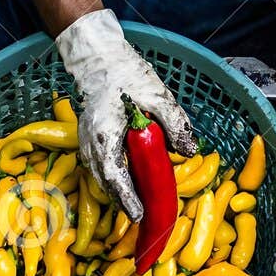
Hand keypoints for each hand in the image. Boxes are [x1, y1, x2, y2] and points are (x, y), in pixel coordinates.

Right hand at [56, 9, 195, 220]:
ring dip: (121, 191)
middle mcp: (91, 144)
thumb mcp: (158, 95)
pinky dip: (116, 178)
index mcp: (106, 135)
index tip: (139, 215)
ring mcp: (86, 144)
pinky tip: (131, 180)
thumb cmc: (126, 75)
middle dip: (126, 200)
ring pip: (103, 177)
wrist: (98, 60)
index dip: (127, 199)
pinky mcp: (89, 142)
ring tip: (141, 202)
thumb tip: (188, 152)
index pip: (115, 176)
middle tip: (147, 214)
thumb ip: (175, 124)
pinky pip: (101, 168)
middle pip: (107, 183)